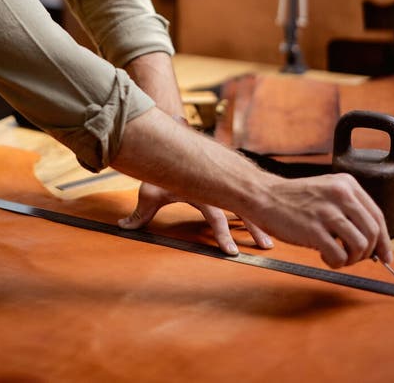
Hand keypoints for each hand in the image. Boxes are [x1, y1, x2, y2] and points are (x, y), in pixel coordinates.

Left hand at [118, 181, 273, 255]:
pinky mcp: (229, 183)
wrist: (175, 141)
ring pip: (247, 203)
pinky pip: (245, 198)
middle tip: (266, 246)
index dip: (222, 235)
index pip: (216, 216)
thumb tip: (123, 226)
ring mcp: (225, 183)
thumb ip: (140, 213)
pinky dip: (256, 210)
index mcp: (202, 192)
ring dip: (258, 221)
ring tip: (269, 241)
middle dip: (253, 228)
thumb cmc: (162, 170)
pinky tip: (268, 222)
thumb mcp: (150, 191)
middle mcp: (217, 187)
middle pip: (240, 209)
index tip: (231, 252)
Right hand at [257, 172, 392, 268]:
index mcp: (346, 184)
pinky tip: (324, 257)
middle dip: (367, 252)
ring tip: (337, 256)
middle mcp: (340, 194)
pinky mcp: (314, 229)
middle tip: (354, 258)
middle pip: (373, 233)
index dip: (384, 240)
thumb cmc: (294, 199)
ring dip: (351, 259)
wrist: (264, 197)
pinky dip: (336, 263)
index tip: (386, 256)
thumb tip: (374, 243)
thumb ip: (350, 210)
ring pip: (360, 246)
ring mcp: (327, 211)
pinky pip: (340, 256)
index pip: (377, 216)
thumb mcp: (327, 193)